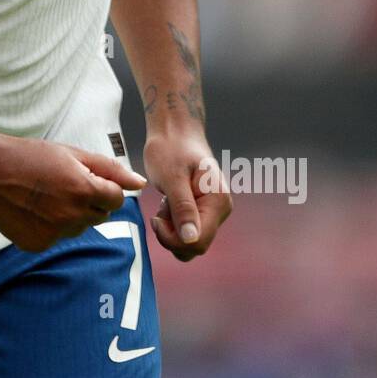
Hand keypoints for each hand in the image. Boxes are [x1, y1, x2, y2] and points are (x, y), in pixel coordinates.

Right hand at [0, 133, 146, 252]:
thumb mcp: (72, 154)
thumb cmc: (31, 156)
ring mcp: (54, 234)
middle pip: (99, 215)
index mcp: (85, 191)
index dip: (103, 187)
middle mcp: (72, 217)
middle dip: (88, 201)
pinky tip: (32, 209)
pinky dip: (49, 226)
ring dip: (70, 215)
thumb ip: (110, 170)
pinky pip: (56, 238)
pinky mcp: (38, 244)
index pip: (116, 199)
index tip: (85, 178)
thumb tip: (140, 184)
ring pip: (77, 228)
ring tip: (45, 196)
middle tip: (62, 185)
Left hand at [143, 130, 231, 261]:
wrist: (174, 132)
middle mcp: (221, 210)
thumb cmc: (171, 149)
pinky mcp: (203, 211)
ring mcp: (213, 212)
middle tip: (159, 208)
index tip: (156, 219)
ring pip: (189, 241)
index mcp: (218, 202)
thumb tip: (191, 240)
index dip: (173, 239)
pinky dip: (172, 223)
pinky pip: (186, 231)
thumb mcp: (172, 178)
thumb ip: (183, 209)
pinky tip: (168, 203)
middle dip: (171, 234)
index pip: (198, 242)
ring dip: (170, 228)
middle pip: (194, 245)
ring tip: (165, 202)